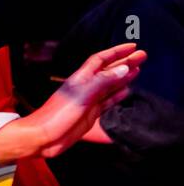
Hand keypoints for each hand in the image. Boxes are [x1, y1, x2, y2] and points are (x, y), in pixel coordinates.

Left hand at [19, 43, 144, 158]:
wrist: (43, 137)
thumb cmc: (57, 115)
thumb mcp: (82, 95)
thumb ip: (103, 82)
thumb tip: (123, 68)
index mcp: (80, 79)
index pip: (100, 60)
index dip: (116, 52)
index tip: (133, 47)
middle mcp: (85, 87)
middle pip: (108, 71)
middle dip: (124, 63)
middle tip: (143, 56)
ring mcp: (88, 101)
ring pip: (110, 86)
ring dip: (123, 77)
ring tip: (138, 70)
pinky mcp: (90, 114)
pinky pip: (107, 102)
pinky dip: (117, 95)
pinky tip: (126, 91)